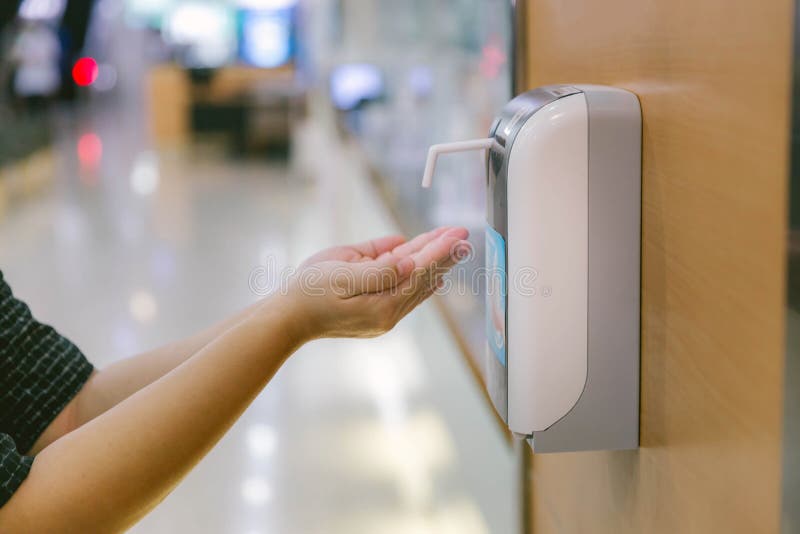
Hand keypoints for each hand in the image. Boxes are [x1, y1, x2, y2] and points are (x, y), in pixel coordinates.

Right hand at [274, 226, 469, 342]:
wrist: (288, 318)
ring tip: (456, 246)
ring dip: (436, 263)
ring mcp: (383, 314)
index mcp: (382, 304)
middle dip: (444, 254)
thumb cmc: (309, 292)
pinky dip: (422, 277)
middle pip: (424, 278)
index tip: (457, 234)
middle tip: (465, 235)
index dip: (439, 250)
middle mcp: (388, 313)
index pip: (419, 272)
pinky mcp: (377, 312)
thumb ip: (378, 268)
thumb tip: (410, 260)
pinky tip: (436, 271)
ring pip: (417, 283)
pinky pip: (406, 290)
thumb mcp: (340, 274)